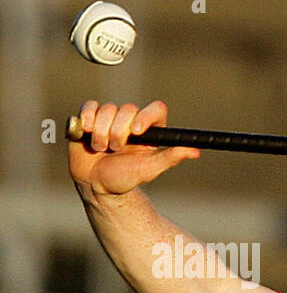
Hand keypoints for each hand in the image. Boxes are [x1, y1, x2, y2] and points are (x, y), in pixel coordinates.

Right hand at [69, 100, 198, 199]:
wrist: (96, 184)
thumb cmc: (126, 178)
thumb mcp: (149, 169)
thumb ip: (170, 157)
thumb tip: (195, 151)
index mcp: (150, 130)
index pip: (156, 109)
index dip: (145, 116)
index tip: (136, 131)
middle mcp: (131, 120)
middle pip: (127, 109)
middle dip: (118, 132)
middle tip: (116, 149)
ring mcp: (110, 117)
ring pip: (106, 109)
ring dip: (100, 132)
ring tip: (101, 149)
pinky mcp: (89, 116)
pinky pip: (88, 107)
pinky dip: (86, 119)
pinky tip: (85, 134)